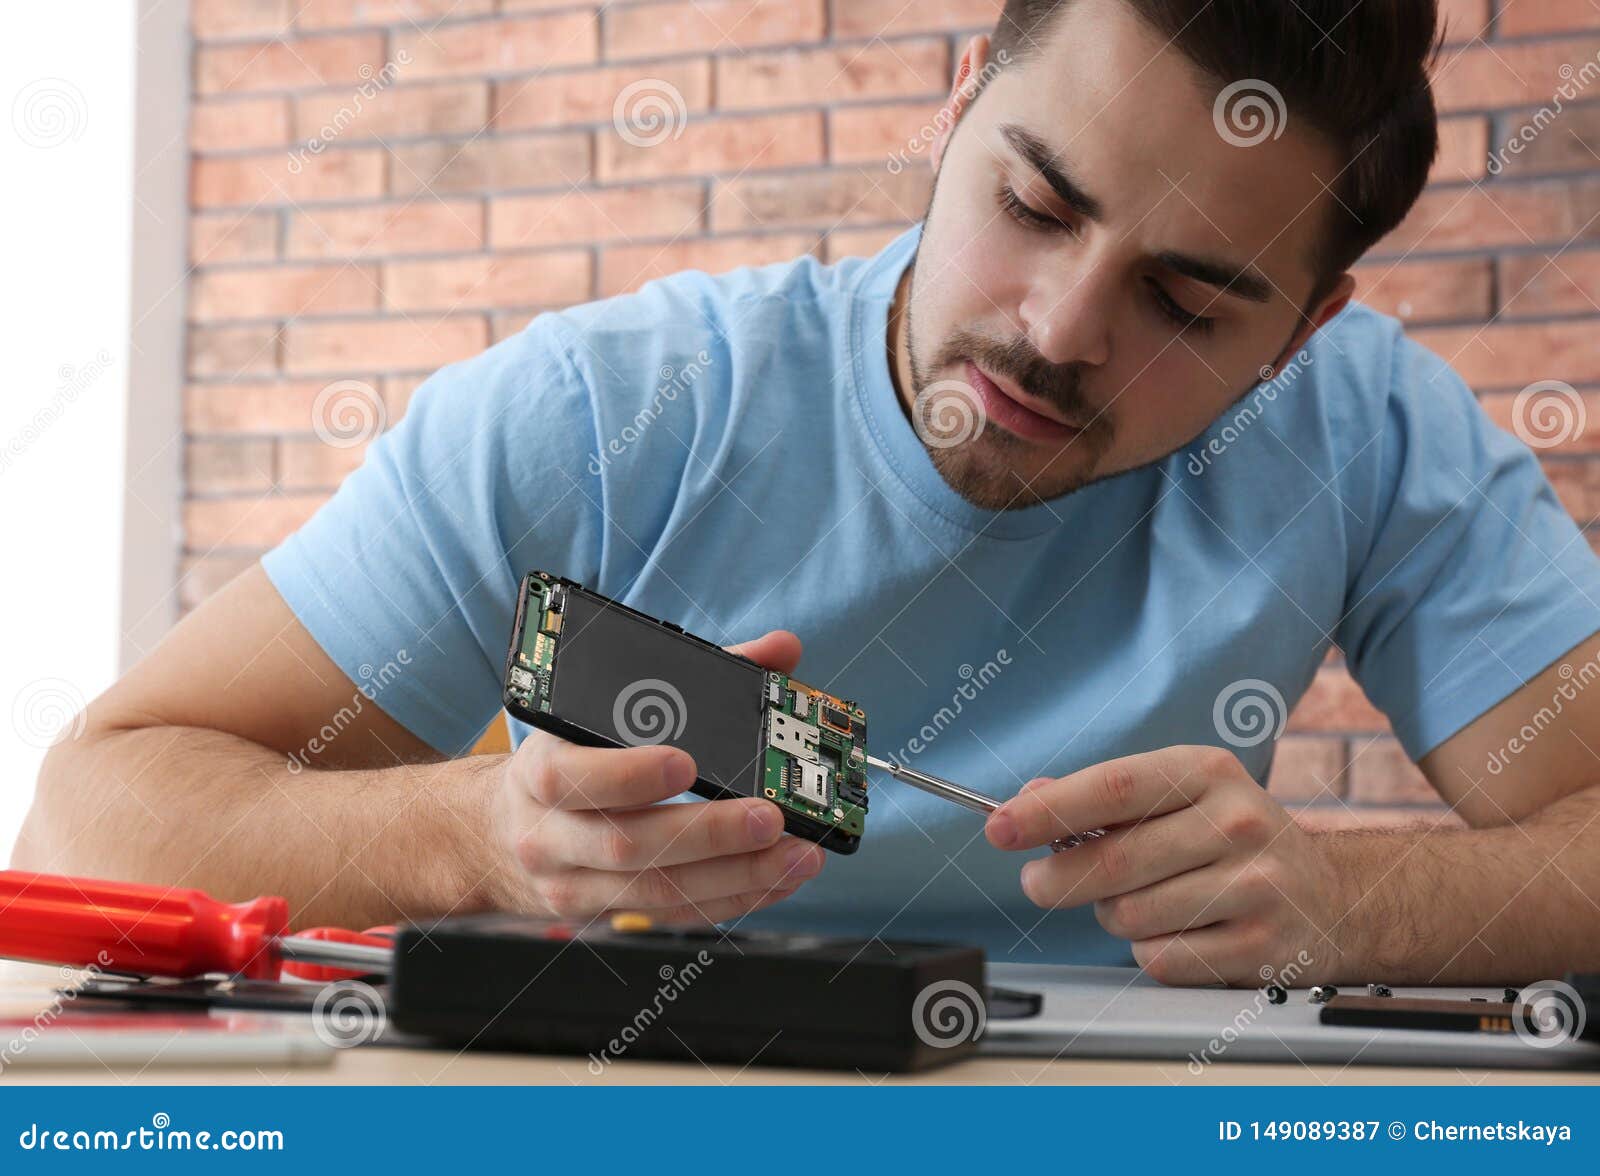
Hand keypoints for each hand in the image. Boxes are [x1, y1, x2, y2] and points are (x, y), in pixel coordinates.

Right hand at [488, 629, 824, 924]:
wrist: (492, 835)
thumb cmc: (565, 756)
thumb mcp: (596, 710)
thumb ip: (693, 675)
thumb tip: (780, 649)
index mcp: (541, 772)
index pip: (572, 779)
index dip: (629, 775)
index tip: (685, 762)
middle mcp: (551, 836)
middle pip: (628, 845)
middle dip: (709, 834)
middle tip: (771, 818)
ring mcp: (575, 885)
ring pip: (659, 891)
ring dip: (738, 877)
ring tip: (799, 857)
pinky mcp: (606, 916)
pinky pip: (675, 915)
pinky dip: (733, 898)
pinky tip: (778, 881)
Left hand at [986, 746, 1351, 985]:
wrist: (1334, 897)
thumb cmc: (1236, 841)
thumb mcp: (1181, 795)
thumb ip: (1104, 798)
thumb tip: (1029, 801)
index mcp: (1206, 772)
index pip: (1111, 788)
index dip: (1046, 811)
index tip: (999, 827)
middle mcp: (1236, 822)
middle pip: (1112, 862)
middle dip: (1058, 879)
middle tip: (1039, 883)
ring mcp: (1254, 886)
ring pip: (1131, 916)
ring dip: (1115, 917)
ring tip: (1140, 903)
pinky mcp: (1261, 946)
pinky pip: (1161, 959)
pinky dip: (1150, 952)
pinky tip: (1178, 932)